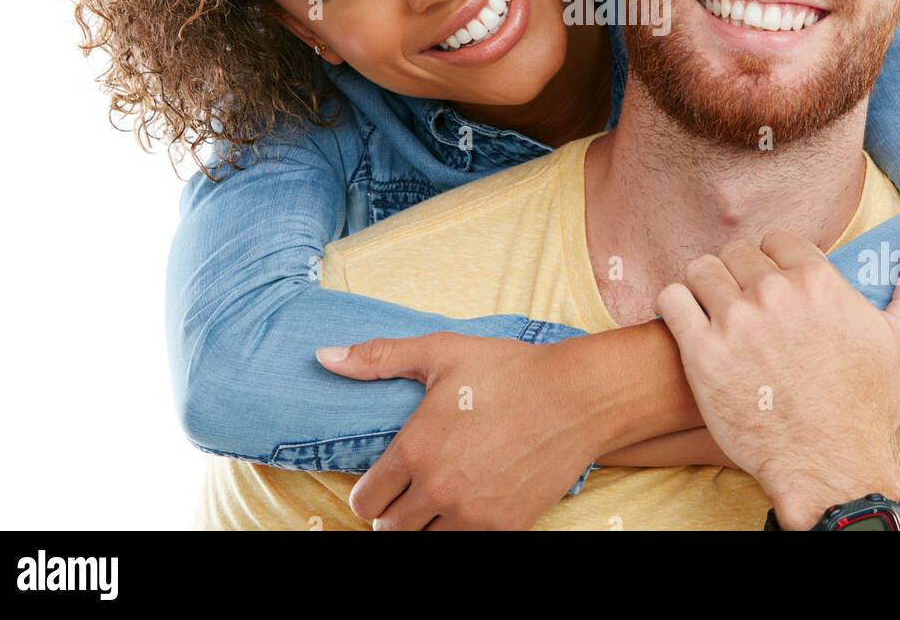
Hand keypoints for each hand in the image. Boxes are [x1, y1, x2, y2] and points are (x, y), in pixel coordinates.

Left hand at [316, 333, 596, 529]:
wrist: (576, 397)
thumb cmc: (508, 370)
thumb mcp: (442, 352)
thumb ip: (379, 358)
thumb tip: (323, 356)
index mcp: (415, 450)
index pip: (365, 500)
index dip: (370, 492)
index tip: (385, 480)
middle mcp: (438, 489)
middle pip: (389, 530)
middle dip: (394, 512)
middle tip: (411, 491)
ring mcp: (473, 514)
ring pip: (423, 544)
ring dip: (425, 527)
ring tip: (439, 501)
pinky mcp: (505, 528)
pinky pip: (464, 547)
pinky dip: (460, 532)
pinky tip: (469, 507)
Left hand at [656, 215, 899, 529]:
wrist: (831, 470)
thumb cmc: (869, 405)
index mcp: (818, 280)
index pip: (775, 240)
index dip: (774, 265)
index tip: (776, 293)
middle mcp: (775, 293)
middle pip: (736, 253)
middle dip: (740, 277)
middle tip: (747, 311)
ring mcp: (735, 322)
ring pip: (700, 270)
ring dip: (705, 288)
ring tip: (716, 317)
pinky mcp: (702, 353)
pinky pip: (672, 300)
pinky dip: (677, 308)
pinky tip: (691, 328)